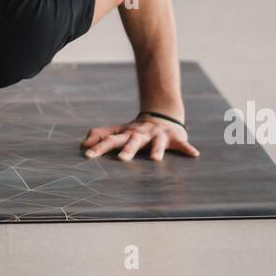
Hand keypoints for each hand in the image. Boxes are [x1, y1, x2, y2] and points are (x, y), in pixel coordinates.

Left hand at [82, 116, 200, 160]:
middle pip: (133, 142)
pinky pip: (182, 144)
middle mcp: (142, 134)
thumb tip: (82, 144)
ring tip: (156, 159)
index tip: (87, 155)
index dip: (99, 147)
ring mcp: (158, 135)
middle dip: (128, 150)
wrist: (161, 116)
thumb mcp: (118, 131)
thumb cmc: (135, 130)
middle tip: (122, 159)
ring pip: (158, 144)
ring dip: (157, 150)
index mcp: (127, 134)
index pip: (111, 140)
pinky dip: (188, 149)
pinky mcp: (174, 138)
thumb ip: (101, 136)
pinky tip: (194, 154)